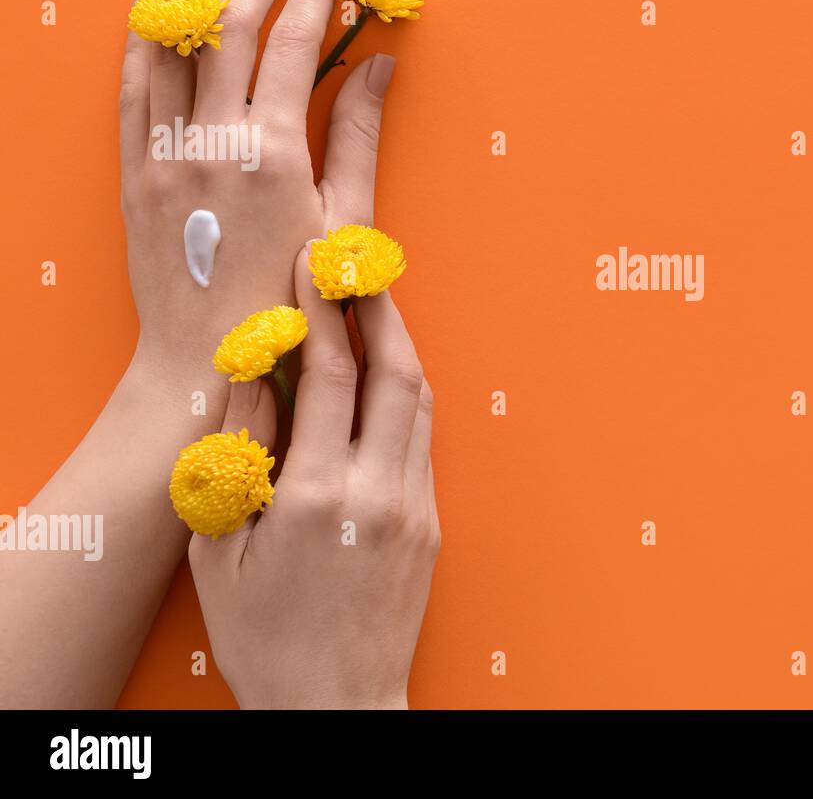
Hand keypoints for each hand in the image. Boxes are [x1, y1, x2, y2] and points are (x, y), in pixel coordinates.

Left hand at [120, 0, 393, 379]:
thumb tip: (378, 68)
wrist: (205, 365)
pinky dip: (143, 39)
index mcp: (271, 153)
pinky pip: (131, 87)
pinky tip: (151, 8)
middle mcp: (210, 139)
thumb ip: (358, 138)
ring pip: (172, 42)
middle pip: (233, 25)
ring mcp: (162, 152)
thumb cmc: (289, 307)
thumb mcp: (342, 225)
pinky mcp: (132, 172)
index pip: (293, 44)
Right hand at [188, 247, 438, 709]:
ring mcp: (415, 507)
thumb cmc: (264, 636)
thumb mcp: (220, 551)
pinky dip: (408, 398)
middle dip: (381, 310)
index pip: (331, 376)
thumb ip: (239, 457)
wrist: (336, 704)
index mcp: (318, 494)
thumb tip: (252, 378)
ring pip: (422, 403)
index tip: (316, 268)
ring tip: (379, 311)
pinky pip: (424, 441)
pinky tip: (388, 383)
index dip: (325, 312)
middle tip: (363, 268)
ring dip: (403, 349)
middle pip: (397, 374)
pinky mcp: (432, 524)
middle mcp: (379, 491)